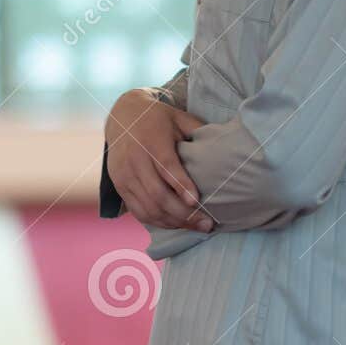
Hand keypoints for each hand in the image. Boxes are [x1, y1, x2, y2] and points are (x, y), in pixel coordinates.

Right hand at [106, 90, 215, 231]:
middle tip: (207, 224)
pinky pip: (139, 212)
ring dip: (173, 222)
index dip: (181, 185)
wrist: (122, 118)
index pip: (166, 166)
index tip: (197, 202)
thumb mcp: (179, 117)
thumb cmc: (158, 119)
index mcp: (150, 140)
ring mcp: (124, 176)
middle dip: (183, 214)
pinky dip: (158, 222)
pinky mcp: (120, 187)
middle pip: (157, 194)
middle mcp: (134, 160)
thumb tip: (226, 146)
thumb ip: (198, 131)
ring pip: (148, 208)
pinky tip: (177, 224)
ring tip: (196, 227)